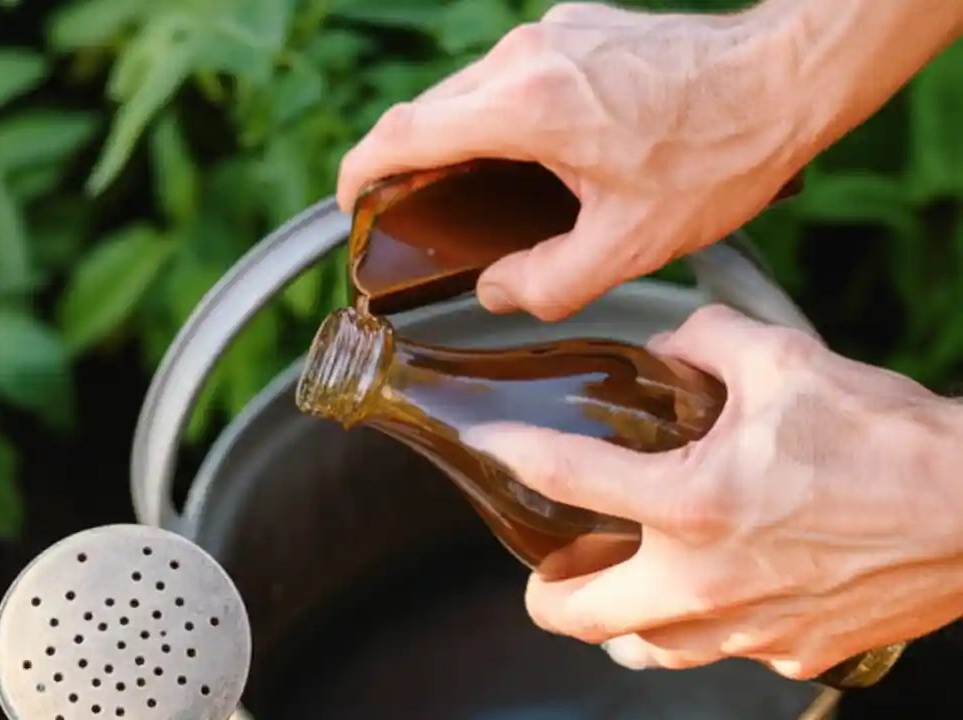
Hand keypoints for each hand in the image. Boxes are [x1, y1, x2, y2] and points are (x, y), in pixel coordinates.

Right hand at [336, 2, 817, 320]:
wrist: (786, 78)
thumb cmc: (718, 155)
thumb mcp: (629, 246)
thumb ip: (546, 284)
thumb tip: (497, 292)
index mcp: (525, 107)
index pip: (402, 134)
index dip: (359, 174)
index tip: (350, 205)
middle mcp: (526, 54)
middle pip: (429, 110)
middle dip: (407, 161)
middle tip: (413, 213)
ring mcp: (552, 29)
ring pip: (468, 88)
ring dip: (457, 136)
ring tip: (476, 189)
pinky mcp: (577, 22)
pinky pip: (511, 68)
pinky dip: (500, 110)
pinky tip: (537, 150)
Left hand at [462, 304, 962, 679]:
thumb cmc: (888, 438)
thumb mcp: (786, 361)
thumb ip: (706, 341)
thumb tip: (669, 343)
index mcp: (691, 504)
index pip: (566, 478)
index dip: (512, 453)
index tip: (490, 444)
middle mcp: (705, 583)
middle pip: (579, 615)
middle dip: (548, 592)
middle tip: (550, 564)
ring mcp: (748, 631)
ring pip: (647, 648)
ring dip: (621, 616)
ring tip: (624, 579)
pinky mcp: (794, 654)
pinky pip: (722, 651)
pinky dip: (703, 625)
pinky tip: (717, 589)